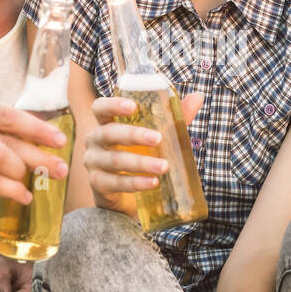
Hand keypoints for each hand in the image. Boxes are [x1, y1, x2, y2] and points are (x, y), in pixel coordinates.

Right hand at [0, 97, 68, 215]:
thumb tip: (29, 135)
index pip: (6, 115)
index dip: (38, 127)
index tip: (60, 138)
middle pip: (8, 137)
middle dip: (41, 153)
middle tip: (62, 167)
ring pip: (1, 157)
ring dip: (27, 170)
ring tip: (39, 181)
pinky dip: (12, 190)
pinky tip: (23, 196)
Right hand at [84, 91, 203, 213]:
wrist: (125, 194)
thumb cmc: (139, 154)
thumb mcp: (157, 134)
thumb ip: (173, 117)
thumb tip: (198, 97)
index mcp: (106, 122)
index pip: (100, 107)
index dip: (113, 104)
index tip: (133, 106)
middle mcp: (94, 140)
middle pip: (109, 133)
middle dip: (134, 135)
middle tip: (158, 139)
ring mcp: (93, 163)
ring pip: (114, 160)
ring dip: (140, 163)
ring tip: (164, 167)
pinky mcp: (98, 184)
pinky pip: (115, 183)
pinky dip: (135, 183)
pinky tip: (153, 183)